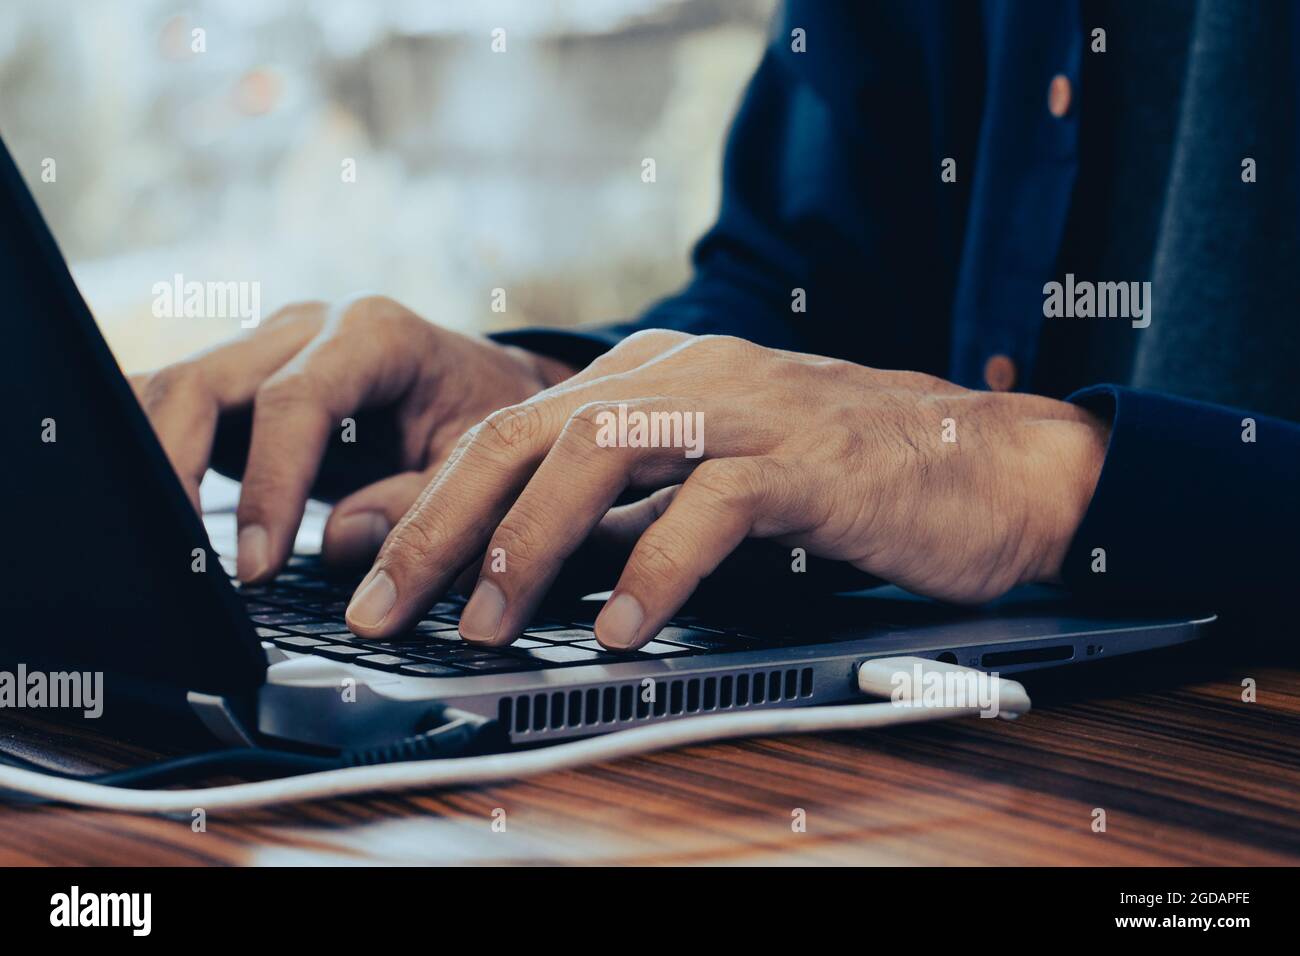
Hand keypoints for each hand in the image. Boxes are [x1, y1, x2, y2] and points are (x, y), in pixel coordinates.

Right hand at [129, 294, 573, 580]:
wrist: (490, 386)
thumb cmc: (490, 421)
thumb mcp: (486, 467)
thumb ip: (424, 505)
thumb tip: (341, 544)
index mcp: (376, 335)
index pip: (296, 399)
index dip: (271, 485)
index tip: (258, 567)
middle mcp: (308, 330)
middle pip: (204, 382)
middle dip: (176, 470)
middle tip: (179, 560)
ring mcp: (265, 350)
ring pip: (170, 388)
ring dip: (149, 462)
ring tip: (156, 545)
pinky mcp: (241, 384)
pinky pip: (174, 407)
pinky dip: (150, 454)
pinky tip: (148, 510)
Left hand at [345, 330, 1109, 648]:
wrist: (979, 465)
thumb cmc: (836, 480)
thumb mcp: (699, 489)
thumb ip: (615, 513)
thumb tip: (509, 565)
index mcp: (647, 378)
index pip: (508, 430)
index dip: (429, 503)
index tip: (373, 576)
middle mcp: (681, 376)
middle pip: (528, 434)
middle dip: (442, 524)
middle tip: (385, 605)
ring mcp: (742, 408)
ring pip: (600, 453)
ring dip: (528, 544)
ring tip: (482, 622)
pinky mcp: (804, 456)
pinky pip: (709, 506)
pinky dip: (654, 570)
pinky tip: (618, 630)